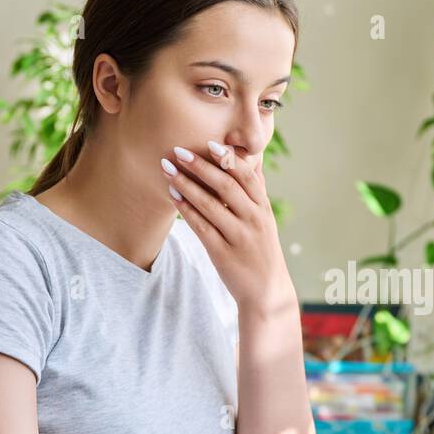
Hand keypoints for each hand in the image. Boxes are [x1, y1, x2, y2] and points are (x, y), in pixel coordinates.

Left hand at [163, 142, 292, 311]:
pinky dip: (186, 209)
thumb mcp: (266, 220)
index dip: (227, 158)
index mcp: (263, 209)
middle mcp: (253, 221)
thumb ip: (257, 190)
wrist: (266, 291)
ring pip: (210, 205)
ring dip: (186, 184)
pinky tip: (172, 195)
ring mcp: (238, 238)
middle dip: (200, 166)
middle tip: (178, 150)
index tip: (209, 142)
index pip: (247, 176)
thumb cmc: (261, 250)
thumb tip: (254, 158)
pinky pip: (201, 227)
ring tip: (167, 169)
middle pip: (226, 186)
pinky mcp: (223, 254)